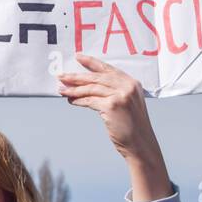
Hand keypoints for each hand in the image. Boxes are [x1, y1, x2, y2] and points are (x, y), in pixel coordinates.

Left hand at [57, 54, 171, 201]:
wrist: (141, 144)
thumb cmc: (131, 125)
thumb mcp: (127, 103)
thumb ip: (113, 91)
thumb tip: (86, 85)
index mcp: (132, 83)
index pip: (108, 69)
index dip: (92, 62)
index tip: (78, 57)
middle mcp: (128, 87)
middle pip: (96, 78)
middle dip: (76, 77)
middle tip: (61, 76)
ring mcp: (121, 95)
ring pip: (90, 89)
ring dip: (73, 90)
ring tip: (61, 90)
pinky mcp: (112, 106)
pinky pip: (89, 100)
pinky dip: (78, 100)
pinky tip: (71, 101)